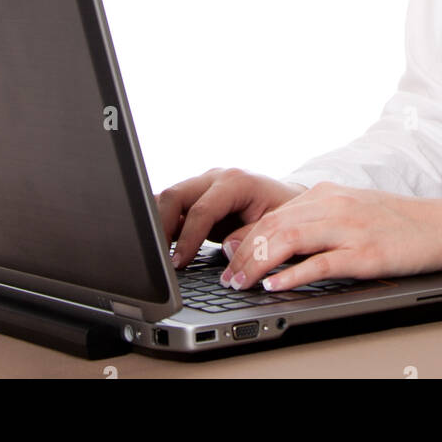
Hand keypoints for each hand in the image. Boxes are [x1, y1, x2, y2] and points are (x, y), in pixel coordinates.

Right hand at [156, 168, 306, 268]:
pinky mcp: (196, 196)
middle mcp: (216, 178)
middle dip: (162, 227)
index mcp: (236, 182)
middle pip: (175, 195)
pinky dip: (161, 223)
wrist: (285, 200)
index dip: (189, 238)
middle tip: (160, 260)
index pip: (202, 209)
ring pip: (167, 198)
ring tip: (156, 255)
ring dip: (157, 224)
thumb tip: (229, 249)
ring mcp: (203, 184)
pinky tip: (161, 245)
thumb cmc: (285, 212)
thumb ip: (253, 234)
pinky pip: (171, 205)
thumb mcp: (278, 224)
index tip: (179, 263)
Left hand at [216, 182, 441, 292]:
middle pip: (274, 226)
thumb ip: (315, 221)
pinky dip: (293, 275)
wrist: (441, 225)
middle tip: (228, 277)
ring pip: (289, 240)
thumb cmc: (396, 223)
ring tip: (242, 283)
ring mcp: (349, 228)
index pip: (272, 214)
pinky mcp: (365, 253)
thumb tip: (274, 241)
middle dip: (244, 254)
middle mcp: (334, 206)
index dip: (244, 238)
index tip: (227, 258)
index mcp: (327, 195)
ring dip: (258, 264)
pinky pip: (320, 263)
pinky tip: (275, 285)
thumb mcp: (350, 211)